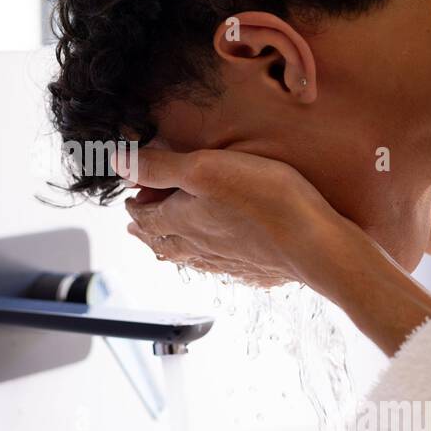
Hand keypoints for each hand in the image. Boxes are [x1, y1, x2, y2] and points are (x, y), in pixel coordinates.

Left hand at [119, 147, 350, 291]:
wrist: (314, 244)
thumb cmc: (263, 200)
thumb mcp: (205, 168)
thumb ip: (160, 166)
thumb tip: (116, 163)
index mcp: (180, 222)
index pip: (145, 217)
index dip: (134, 206)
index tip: (129, 200)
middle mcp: (198, 246)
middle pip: (162, 240)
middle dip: (147, 230)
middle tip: (136, 227)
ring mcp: (226, 260)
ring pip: (188, 255)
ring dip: (171, 246)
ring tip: (164, 244)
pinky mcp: (253, 267)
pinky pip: (218, 263)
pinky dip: (205, 257)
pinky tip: (215, 256)